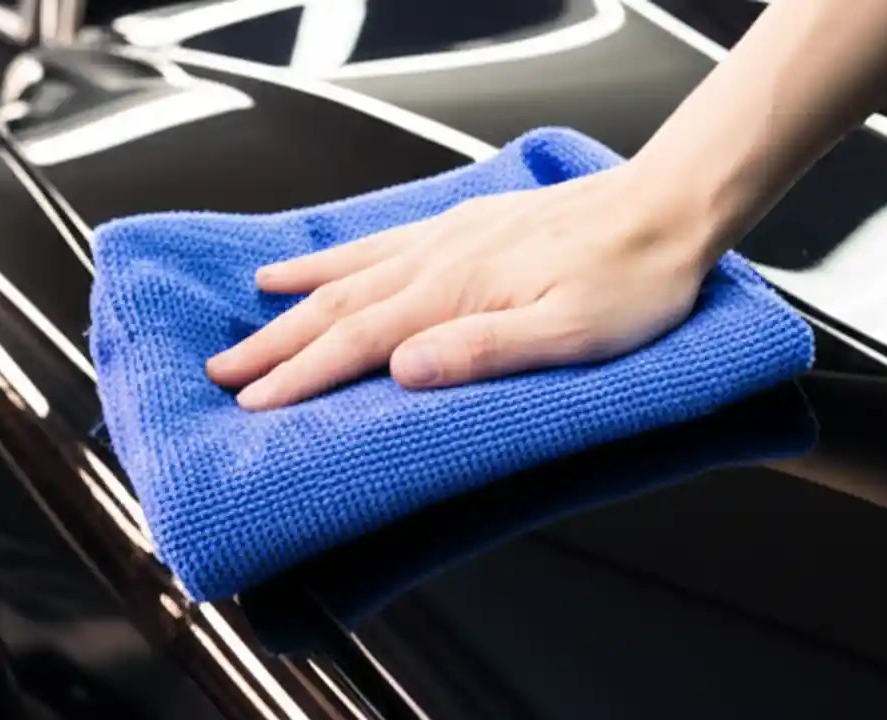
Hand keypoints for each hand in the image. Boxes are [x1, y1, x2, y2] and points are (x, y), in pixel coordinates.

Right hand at [206, 164, 721, 409]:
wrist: (663, 209)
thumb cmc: (630, 280)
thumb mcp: (571, 334)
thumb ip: (484, 351)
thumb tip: (404, 369)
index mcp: (455, 295)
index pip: (358, 342)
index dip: (301, 376)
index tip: (252, 402)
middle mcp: (436, 262)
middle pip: (335, 308)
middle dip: (275, 345)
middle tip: (222, 372)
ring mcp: (442, 240)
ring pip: (346, 275)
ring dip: (291, 305)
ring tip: (246, 322)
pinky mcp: (457, 227)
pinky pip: (375, 243)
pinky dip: (330, 257)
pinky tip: (305, 266)